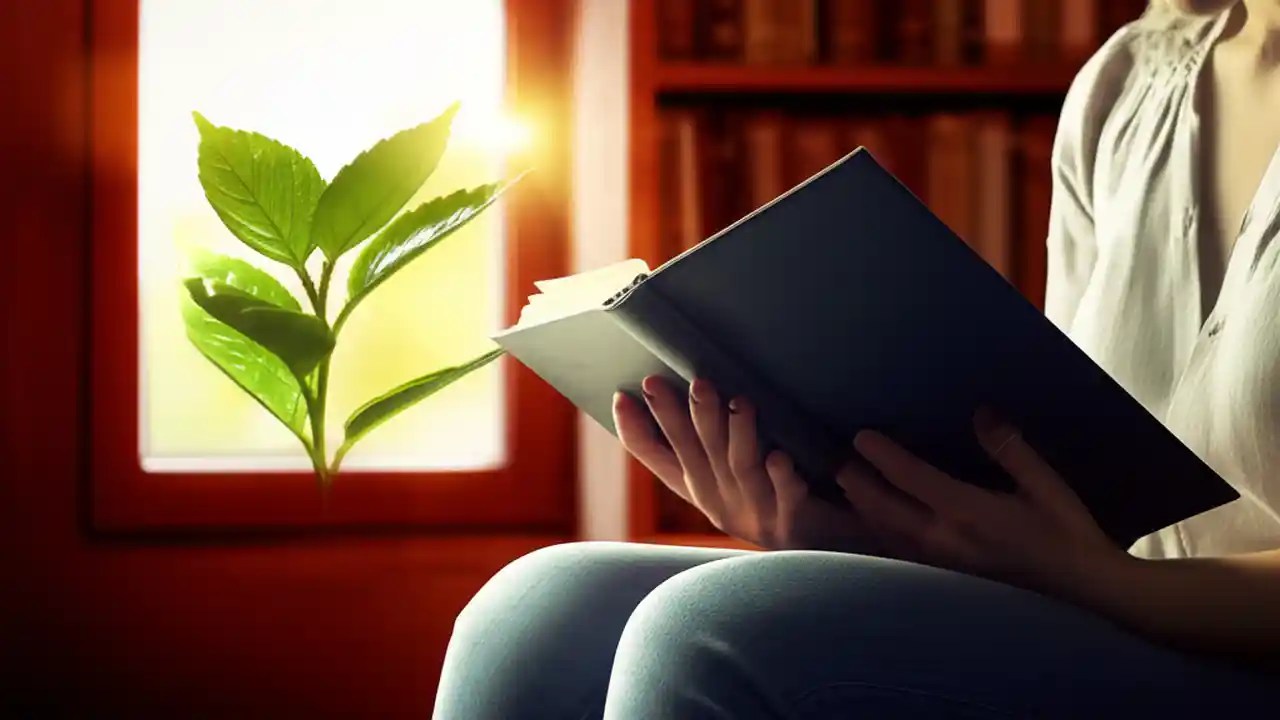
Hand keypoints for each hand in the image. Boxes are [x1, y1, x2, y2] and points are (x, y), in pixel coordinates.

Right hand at [613, 375, 876, 551]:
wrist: (830, 549)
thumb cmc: (775, 497)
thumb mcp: (728, 472)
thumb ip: (702, 441)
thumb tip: (673, 388)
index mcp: (700, 488)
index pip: (658, 459)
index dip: (636, 431)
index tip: (622, 395)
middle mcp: (720, 502)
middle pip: (696, 454)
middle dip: (682, 418)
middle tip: (673, 381)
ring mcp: (756, 513)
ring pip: (739, 468)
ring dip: (737, 434)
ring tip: (738, 400)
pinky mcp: (795, 521)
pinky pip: (787, 496)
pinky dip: (782, 477)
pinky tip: (779, 455)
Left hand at [838, 406, 1132, 596]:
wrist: (1089, 596)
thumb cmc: (1069, 537)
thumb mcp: (1046, 485)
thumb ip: (1009, 448)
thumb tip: (980, 412)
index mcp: (968, 513)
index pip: (913, 479)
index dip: (883, 456)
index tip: (862, 437)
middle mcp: (945, 540)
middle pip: (886, 510)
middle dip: (858, 485)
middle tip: (839, 462)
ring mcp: (941, 566)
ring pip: (887, 537)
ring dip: (862, 512)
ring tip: (845, 489)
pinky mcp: (946, 581)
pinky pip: (900, 556)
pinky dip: (879, 538)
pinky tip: (873, 527)